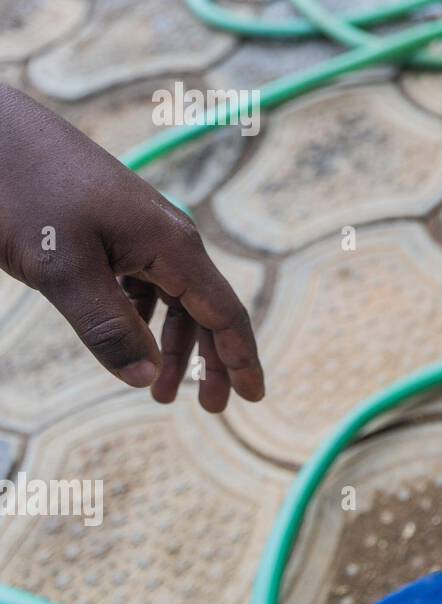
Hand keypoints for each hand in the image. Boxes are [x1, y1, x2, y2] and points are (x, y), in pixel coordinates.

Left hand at [0, 86, 263, 411]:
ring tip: (161, 392)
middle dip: (212, 362)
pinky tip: (131, 337)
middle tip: (211, 409)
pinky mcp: (115, 228)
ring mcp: (142, 230)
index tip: (254, 399)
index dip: (241, 358)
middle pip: (207, 308)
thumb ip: (106, 326)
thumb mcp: (62, 269)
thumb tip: (144, 379)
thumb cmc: (25, 194)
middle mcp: (169, 237)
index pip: (224, 312)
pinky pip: (148, 282)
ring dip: (174, 345)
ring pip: (176, 298)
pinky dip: (147, 318)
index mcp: (172, 246)